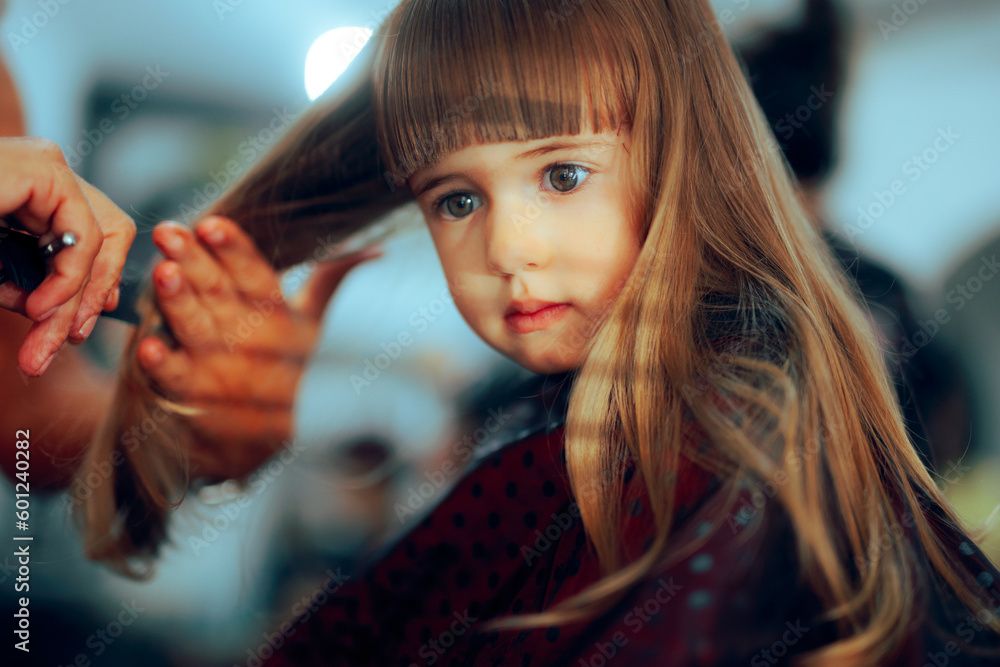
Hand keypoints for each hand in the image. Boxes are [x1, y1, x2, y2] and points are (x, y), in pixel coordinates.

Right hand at [0, 137, 136, 374]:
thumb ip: (23, 285)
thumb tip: (71, 319)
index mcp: (32, 194)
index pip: (91, 240)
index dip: (93, 286)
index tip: (73, 331)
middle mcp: (46, 175)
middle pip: (108, 237)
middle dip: (91, 295)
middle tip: (66, 341)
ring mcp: (47, 166)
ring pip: (100, 242)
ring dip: (76, 297)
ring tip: (44, 331)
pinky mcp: (43, 168)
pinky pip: (84, 235)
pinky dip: (70, 277)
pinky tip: (39, 305)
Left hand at [140, 215, 382, 481]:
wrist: (263, 441)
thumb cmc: (288, 365)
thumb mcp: (312, 324)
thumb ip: (331, 283)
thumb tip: (375, 251)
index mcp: (283, 319)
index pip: (258, 279)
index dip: (236, 252)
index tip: (211, 225)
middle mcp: (257, 345)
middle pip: (224, 298)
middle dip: (197, 264)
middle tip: (168, 232)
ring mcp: (227, 375)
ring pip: (201, 334)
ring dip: (181, 306)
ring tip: (162, 274)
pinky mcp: (200, 404)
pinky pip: (181, 384)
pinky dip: (165, 368)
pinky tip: (146, 348)